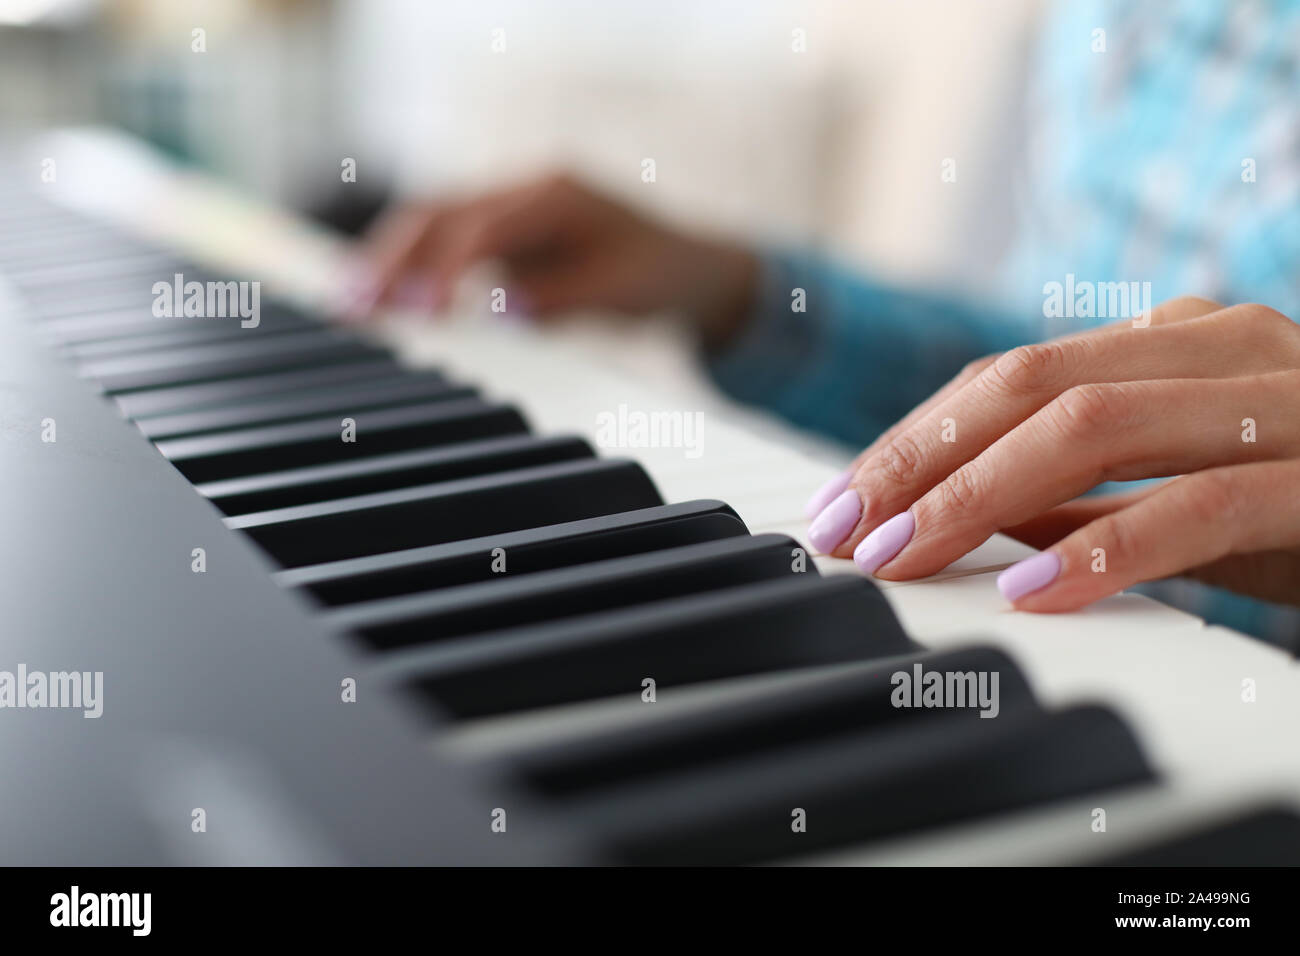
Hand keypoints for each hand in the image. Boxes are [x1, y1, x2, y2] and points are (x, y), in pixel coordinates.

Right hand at [340, 172, 756, 345]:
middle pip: (438, 215)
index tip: (416, 312)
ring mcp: (507, 208)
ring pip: (430, 224)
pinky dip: (407, 269)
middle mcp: (523, 190)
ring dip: (387, 263)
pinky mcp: (499, 233)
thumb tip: (500, 309)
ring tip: (346, 304)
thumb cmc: (659, 275)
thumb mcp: (620, 291)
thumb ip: (561, 298)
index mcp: (555, 194)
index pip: (481, 230)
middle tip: (353, 306)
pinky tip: (375, 297)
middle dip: (392, 260)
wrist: (686, 265)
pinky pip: (440, 244)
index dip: (443, 270)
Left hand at [803, 297, 1299, 609]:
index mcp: (1180, 342)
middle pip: (1031, 386)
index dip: (915, 439)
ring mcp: (1286, 399)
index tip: (842, 501)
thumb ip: (1081, 494)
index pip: (1011, 377)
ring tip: (904, 557)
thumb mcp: (1179, 494)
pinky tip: (1037, 591)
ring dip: (978, 496)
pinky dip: (1109, 545)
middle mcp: (1226, 348)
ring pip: (1096, 423)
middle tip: (847, 528)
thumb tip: (958, 517)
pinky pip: (1205, 501)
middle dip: (920, 460)